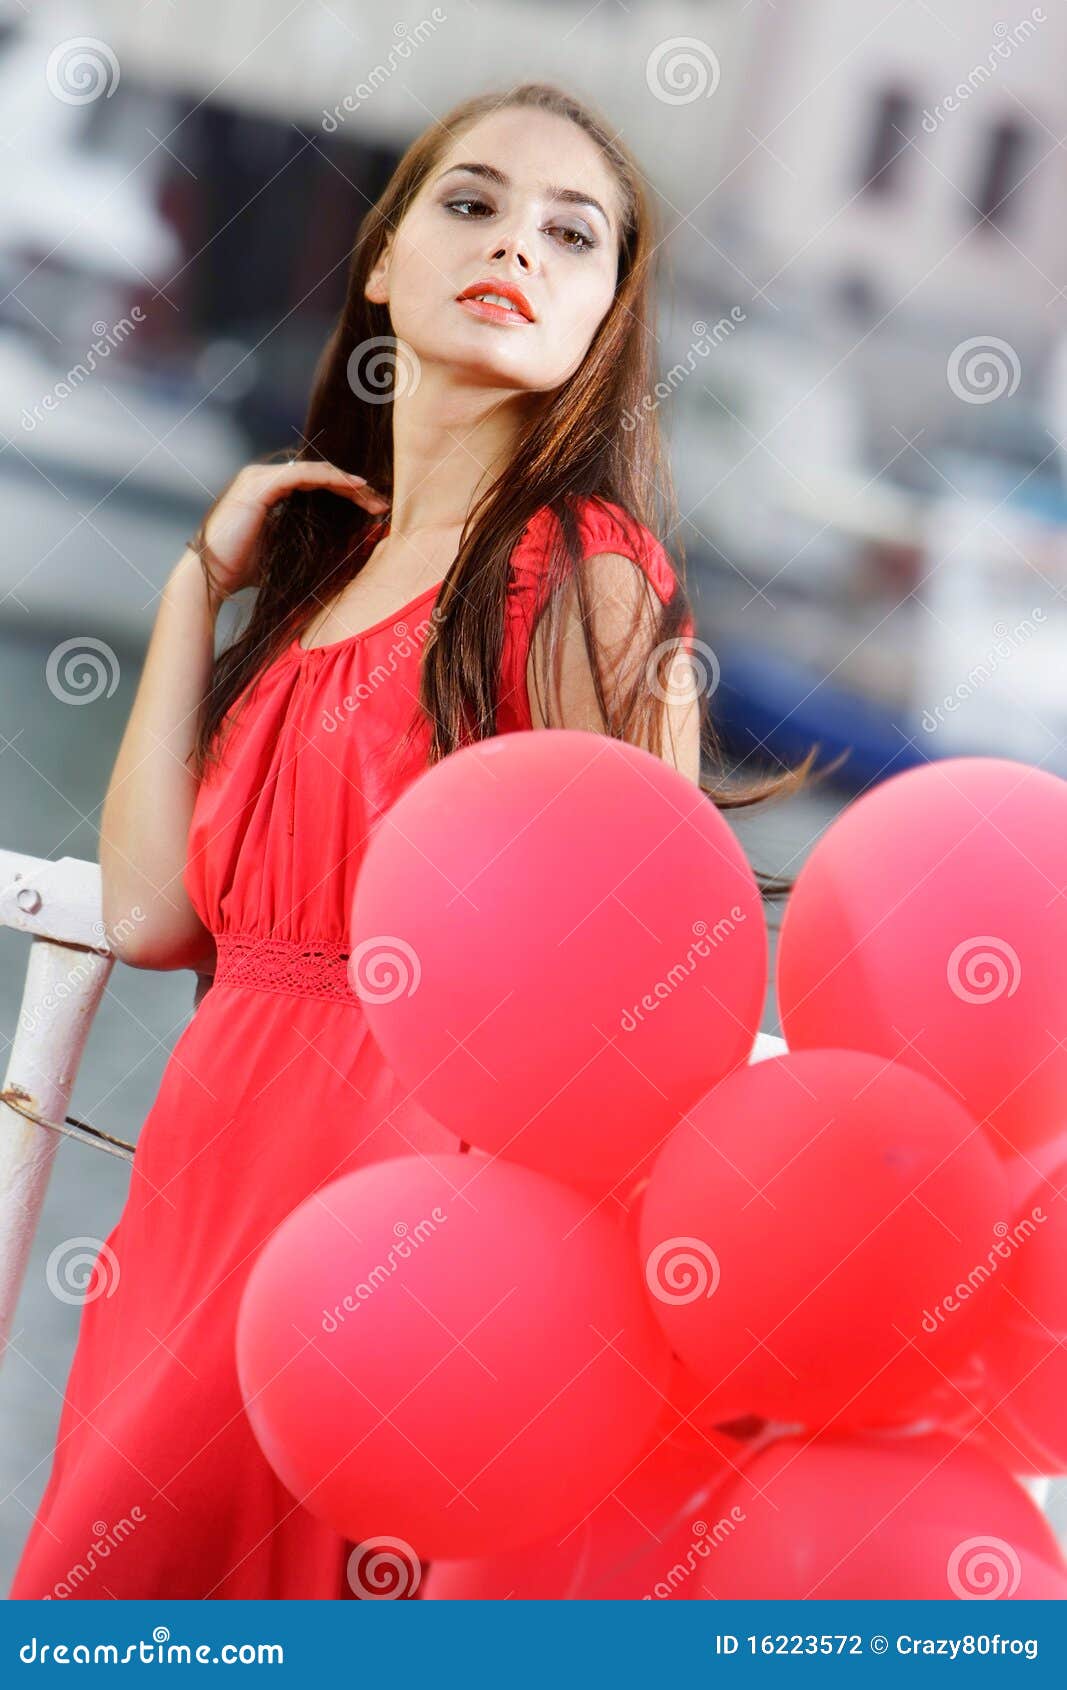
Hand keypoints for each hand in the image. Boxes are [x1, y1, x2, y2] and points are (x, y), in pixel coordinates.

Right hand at [191, 460, 389, 602]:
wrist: (209, 579)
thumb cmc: (243, 572)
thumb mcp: (285, 554)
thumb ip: (306, 545)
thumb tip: (342, 556)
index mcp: (268, 491)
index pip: (315, 484)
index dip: (346, 494)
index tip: (374, 510)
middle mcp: (262, 478)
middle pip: (318, 474)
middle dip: (352, 488)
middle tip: (382, 503)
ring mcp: (258, 478)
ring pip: (314, 471)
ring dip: (346, 482)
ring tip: (373, 497)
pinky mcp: (258, 485)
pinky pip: (301, 474)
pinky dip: (329, 478)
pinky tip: (352, 486)